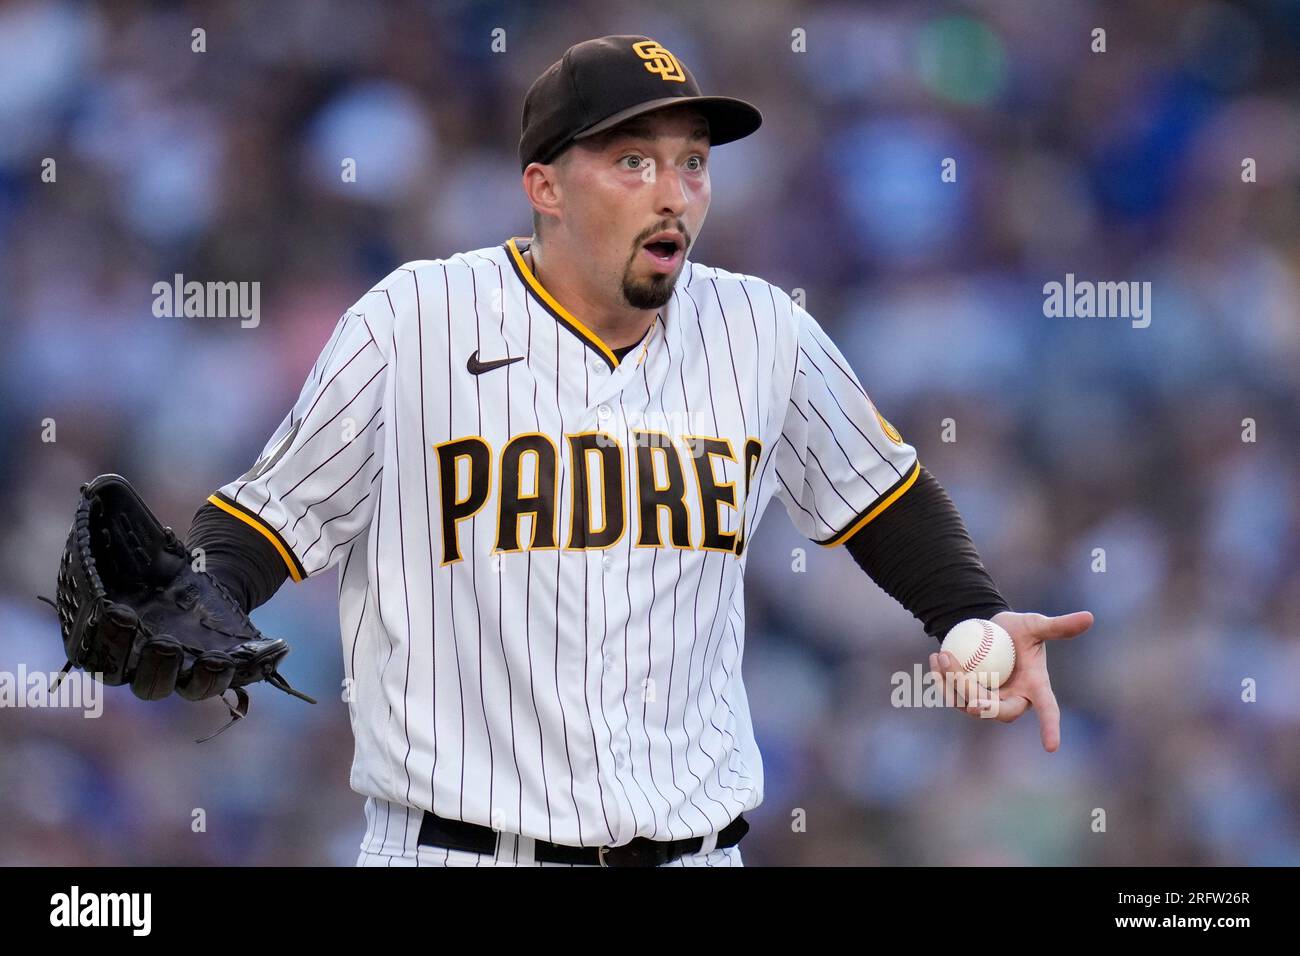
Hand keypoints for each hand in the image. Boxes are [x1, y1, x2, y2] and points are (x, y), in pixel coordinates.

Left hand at [928, 610, 1092, 752]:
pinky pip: (952, 694)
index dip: (1050, 728)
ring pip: (969, 704)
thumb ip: (1059, 626)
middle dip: (983, 705)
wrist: (989, 629)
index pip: (1047, 711)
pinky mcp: (966, 696)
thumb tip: (1090, 617)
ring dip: (955, 685)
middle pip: (998, 711)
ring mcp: (989, 700)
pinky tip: (936, 658)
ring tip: (945, 657)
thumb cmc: (1019, 630)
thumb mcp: (1036, 625)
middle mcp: (1013, 700)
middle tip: (968, 691)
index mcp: (1035, 689)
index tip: (1051, 747)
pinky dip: (942, 679)